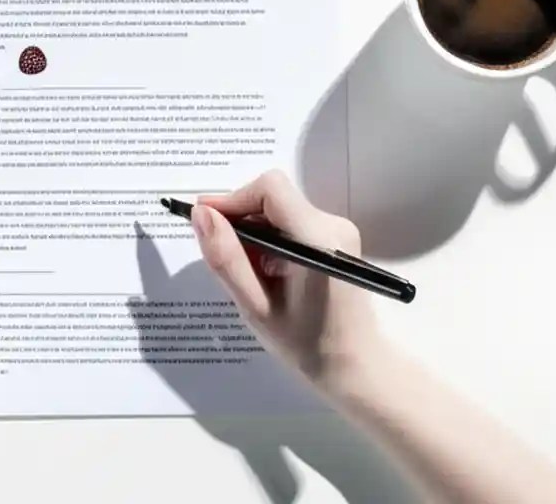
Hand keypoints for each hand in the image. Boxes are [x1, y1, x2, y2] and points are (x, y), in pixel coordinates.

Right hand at [191, 170, 384, 399]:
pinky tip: (266, 273)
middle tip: (223, 257)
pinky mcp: (336, 239)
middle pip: (273, 197)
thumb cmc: (305, 344)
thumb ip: (226, 258)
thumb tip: (201, 215)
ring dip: (255, 232)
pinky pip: (292, 222)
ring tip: (248, 274)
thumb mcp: (255, 306)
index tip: (204, 221)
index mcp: (317, 240)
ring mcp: (338, 230)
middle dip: (241, 219)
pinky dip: (270, 239)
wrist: (354, 367)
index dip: (232, 199)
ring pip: (280, 209)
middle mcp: (333, 225)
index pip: (269, 189)